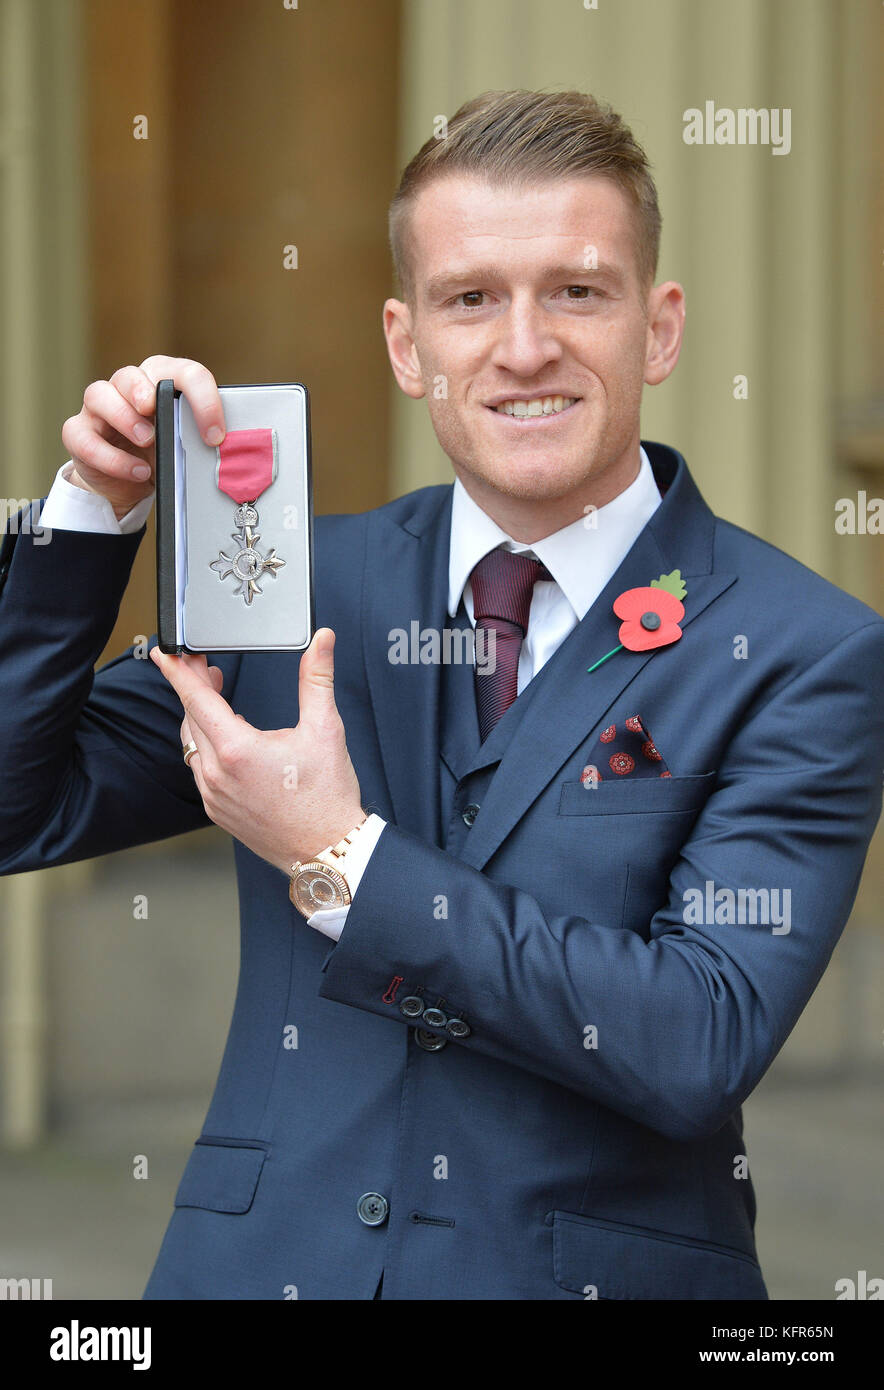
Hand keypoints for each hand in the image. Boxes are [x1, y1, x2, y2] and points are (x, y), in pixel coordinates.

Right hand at [61, 355, 226, 519]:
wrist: (126, 484)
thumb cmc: (160, 454)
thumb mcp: (183, 446)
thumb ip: (197, 439)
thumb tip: (222, 450)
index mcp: (160, 382)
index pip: (184, 373)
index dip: (202, 398)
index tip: (215, 435)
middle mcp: (126, 388)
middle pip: (129, 374)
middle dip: (142, 390)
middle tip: (154, 410)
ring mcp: (98, 409)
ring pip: (98, 395)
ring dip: (123, 417)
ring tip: (147, 440)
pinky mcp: (78, 433)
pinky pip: (84, 438)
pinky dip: (111, 458)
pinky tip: (136, 471)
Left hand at [149, 628, 363, 874]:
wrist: (327, 850)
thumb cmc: (327, 797)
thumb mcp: (325, 729)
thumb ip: (317, 678)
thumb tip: (322, 641)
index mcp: (237, 750)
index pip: (196, 699)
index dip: (176, 671)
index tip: (163, 652)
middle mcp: (217, 775)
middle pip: (191, 717)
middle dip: (194, 687)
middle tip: (203, 663)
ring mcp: (213, 796)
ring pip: (191, 744)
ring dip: (199, 716)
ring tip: (215, 694)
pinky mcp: (217, 811)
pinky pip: (199, 769)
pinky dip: (206, 745)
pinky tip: (225, 736)